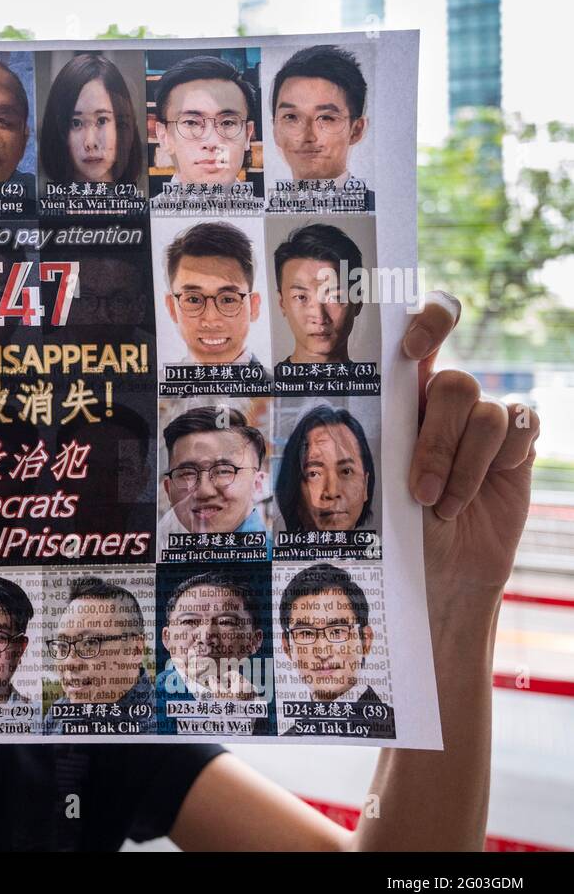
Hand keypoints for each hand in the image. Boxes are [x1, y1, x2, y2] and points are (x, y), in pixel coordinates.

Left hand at [404, 292, 539, 597]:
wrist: (438, 571)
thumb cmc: (395, 526)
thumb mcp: (378, 481)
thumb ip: (385, 439)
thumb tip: (371, 408)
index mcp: (400, 397)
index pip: (420, 330)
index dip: (427, 322)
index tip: (412, 350)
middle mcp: (442, 403)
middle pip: (454, 384)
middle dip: (438, 441)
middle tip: (419, 491)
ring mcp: (482, 422)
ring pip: (486, 413)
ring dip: (465, 466)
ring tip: (442, 506)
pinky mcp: (516, 445)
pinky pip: (521, 429)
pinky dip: (498, 463)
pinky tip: (479, 494)